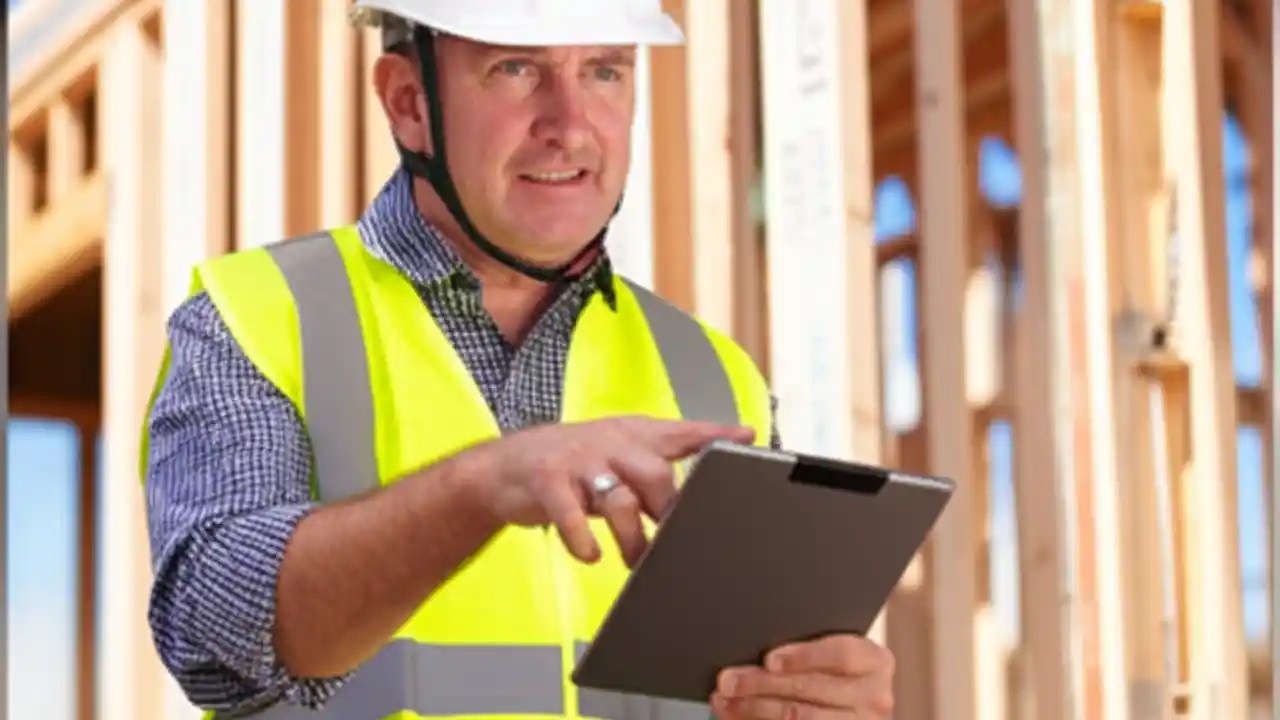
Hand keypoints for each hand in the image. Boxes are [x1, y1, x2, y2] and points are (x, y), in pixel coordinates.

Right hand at [473, 416, 754, 565]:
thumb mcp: (615, 457)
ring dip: (633, 537)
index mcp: (629, 435)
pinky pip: (571, 513)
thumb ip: (655, 469)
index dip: (713, 433)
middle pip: (655, 473)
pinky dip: (583, 539)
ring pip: (619, 498)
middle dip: (670, 512)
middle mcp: (607, 441)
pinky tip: (591, 554)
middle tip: (678, 542)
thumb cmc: (571, 466)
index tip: (746, 437)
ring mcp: (576, 459)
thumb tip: (697, 499)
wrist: (502, 467)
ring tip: (637, 561)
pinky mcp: (546, 481)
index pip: (678, 431)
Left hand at [709, 635, 894, 718]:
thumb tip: (759, 650)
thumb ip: (807, 646)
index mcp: (875, 661)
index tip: (769, 659)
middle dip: (762, 683)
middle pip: (813, 688)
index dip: (804, 655)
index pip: (842, 653)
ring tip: (724, 699)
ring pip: (800, 717)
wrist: (852, 704)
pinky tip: (736, 715)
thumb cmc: (835, 669)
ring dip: (754, 708)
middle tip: (728, 679)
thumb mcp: (833, 653)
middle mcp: (875, 697)